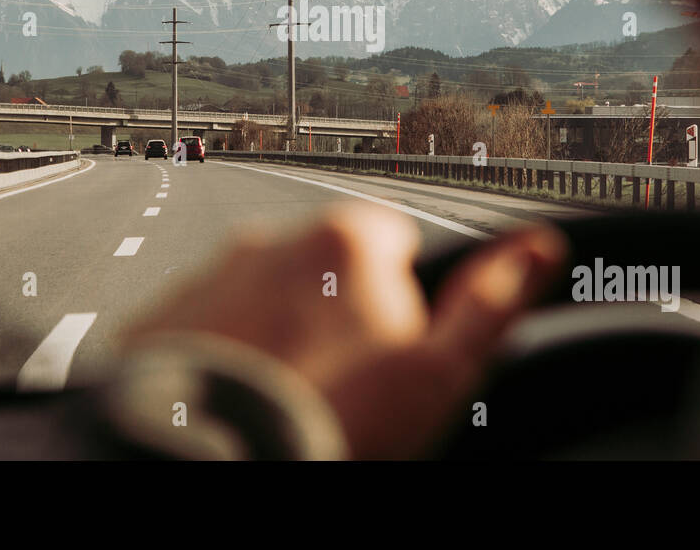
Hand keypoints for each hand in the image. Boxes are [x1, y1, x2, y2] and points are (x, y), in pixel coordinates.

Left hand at [120, 202, 566, 457]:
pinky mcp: (159, 315)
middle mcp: (268, 239)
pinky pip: (201, 323)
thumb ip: (490, 304)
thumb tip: (541, 246)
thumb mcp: (436, 376)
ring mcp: (207, 274)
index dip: (400, 299)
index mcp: (344, 239)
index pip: (391, 242)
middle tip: (338, 385)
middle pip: (323, 268)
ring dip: (272, 330)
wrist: (205, 460)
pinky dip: (217, 351)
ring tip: (282, 398)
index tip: (390, 350)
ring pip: (259, 294)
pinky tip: (234, 399)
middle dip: (334, 311)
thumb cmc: (332, 422)